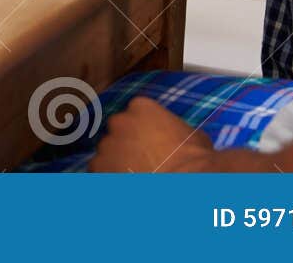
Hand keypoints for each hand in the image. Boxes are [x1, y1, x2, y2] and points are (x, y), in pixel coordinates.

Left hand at [91, 98, 217, 171]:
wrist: (185, 181)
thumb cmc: (194, 159)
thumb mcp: (190, 134)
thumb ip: (173, 130)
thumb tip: (176, 139)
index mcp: (141, 107)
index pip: (134, 114)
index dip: (141, 132)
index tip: (148, 145)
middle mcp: (119, 121)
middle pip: (117, 133)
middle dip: (126, 147)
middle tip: (141, 164)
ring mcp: (107, 143)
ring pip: (107, 153)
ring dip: (116, 164)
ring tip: (134, 179)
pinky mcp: (98, 166)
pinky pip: (99, 173)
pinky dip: (108, 179)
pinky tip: (125, 187)